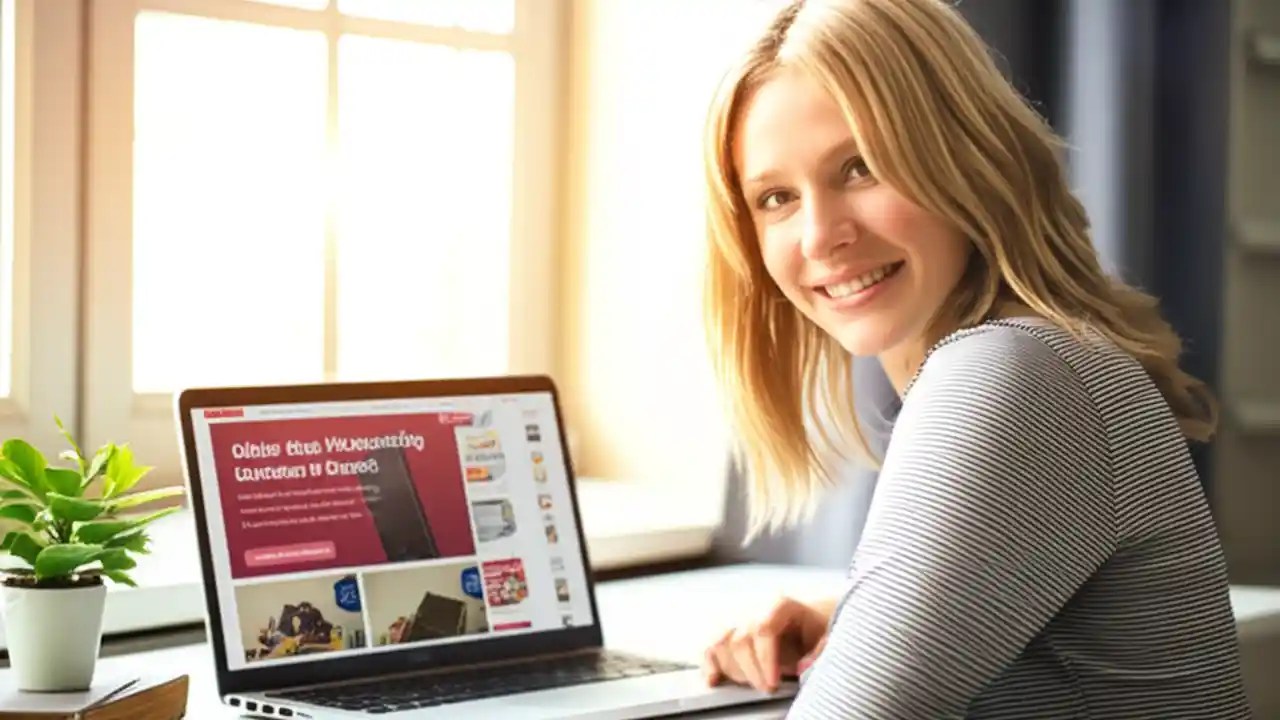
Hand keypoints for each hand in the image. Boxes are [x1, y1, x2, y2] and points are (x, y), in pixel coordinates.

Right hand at [702, 596, 832, 692]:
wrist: (804, 622)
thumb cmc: (815, 630)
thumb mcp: (827, 636)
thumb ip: (820, 651)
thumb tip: (801, 668)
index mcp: (779, 604)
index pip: (763, 628)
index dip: (765, 659)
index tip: (773, 683)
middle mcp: (752, 607)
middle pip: (740, 639)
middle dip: (753, 671)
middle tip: (768, 688)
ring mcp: (736, 618)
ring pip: (721, 643)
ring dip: (735, 670)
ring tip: (755, 681)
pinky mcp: (725, 632)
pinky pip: (709, 648)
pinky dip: (709, 665)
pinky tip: (715, 680)